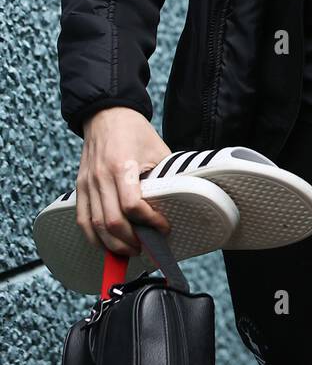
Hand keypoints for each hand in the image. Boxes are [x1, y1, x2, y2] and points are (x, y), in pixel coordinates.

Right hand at [76, 108, 173, 256]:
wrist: (106, 114)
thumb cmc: (134, 131)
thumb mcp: (157, 150)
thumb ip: (164, 177)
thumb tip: (177, 204)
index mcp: (122, 166)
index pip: (132, 206)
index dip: (150, 222)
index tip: (163, 227)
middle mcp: (101, 177)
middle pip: (112, 222)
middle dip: (132, 241)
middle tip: (147, 246)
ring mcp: (87, 184)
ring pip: (95, 226)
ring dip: (113, 245)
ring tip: (131, 250)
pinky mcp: (80, 188)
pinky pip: (82, 220)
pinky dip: (94, 237)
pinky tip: (108, 244)